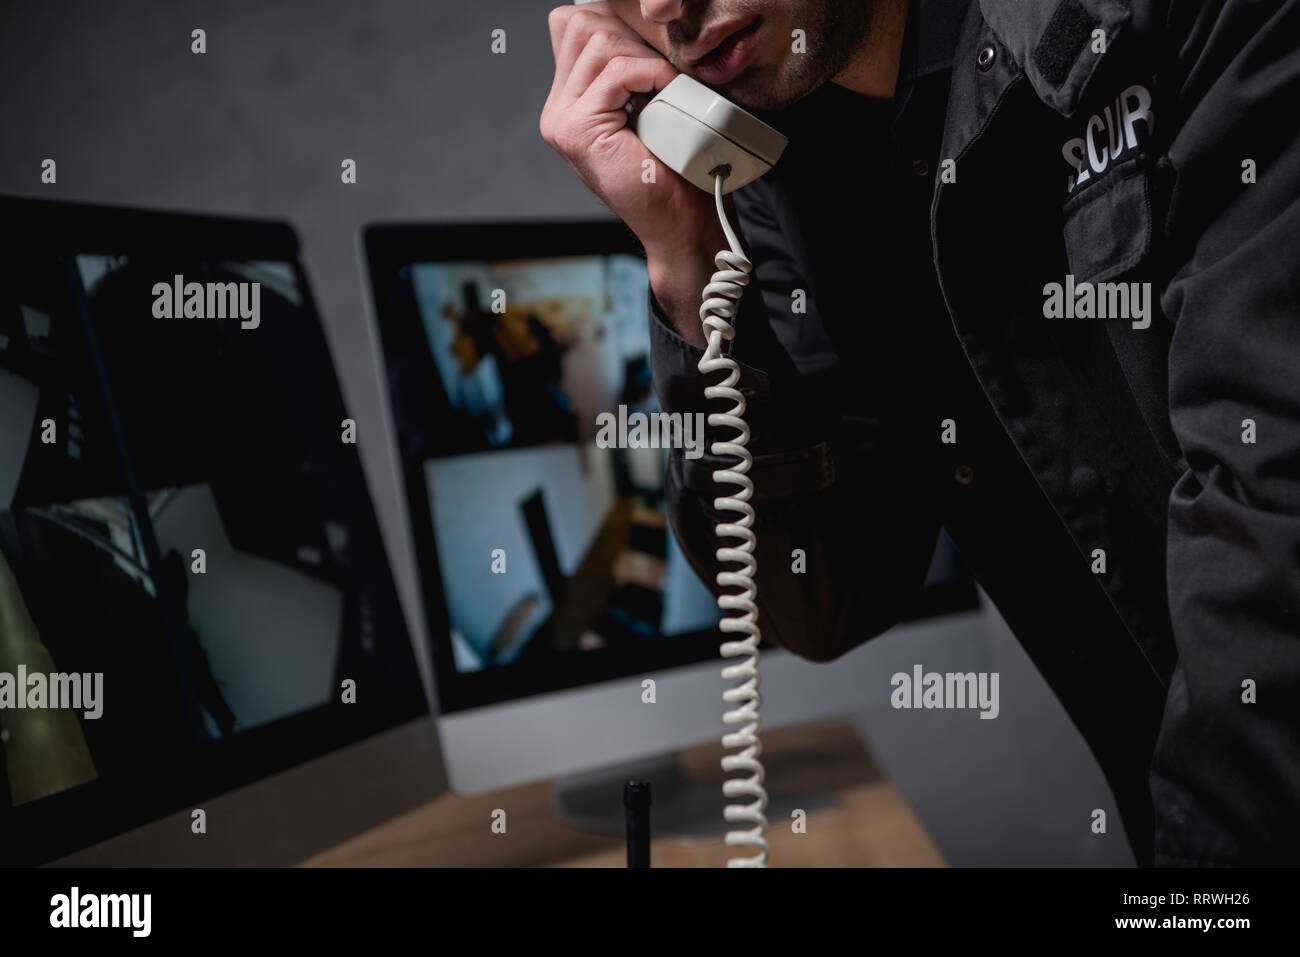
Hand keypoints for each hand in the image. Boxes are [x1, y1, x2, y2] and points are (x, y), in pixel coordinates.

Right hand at [540, 2, 726, 272]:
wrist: (681, 223)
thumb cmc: (677, 169)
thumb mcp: (652, 102)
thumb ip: (633, 66)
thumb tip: (639, 16)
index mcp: (569, 102)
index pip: (574, 25)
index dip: (617, 26)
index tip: (653, 58)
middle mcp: (557, 110)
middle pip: (581, 23)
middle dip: (631, 36)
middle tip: (660, 74)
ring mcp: (562, 121)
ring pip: (599, 42)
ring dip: (644, 58)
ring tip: (665, 91)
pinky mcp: (577, 130)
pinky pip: (615, 71)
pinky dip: (650, 74)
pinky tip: (665, 95)